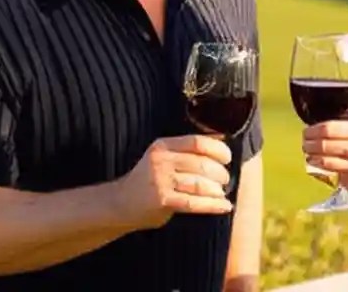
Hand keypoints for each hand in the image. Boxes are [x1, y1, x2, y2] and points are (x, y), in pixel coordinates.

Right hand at [118, 135, 233, 229]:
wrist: (120, 203)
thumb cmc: (148, 180)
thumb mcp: (163, 158)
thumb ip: (186, 151)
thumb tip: (221, 141)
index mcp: (163, 146)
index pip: (197, 142)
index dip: (217, 149)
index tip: (227, 157)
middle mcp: (161, 161)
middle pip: (201, 164)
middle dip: (220, 173)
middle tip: (225, 180)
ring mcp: (160, 181)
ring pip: (199, 184)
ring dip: (217, 190)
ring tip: (222, 193)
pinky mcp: (162, 201)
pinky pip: (194, 203)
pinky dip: (213, 205)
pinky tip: (224, 206)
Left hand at [303, 121, 347, 210]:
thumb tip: (327, 131)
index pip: (333, 128)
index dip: (315, 130)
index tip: (307, 131)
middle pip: (326, 144)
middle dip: (310, 144)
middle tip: (305, 143)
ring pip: (326, 162)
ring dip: (313, 158)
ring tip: (309, 156)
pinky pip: (336, 176)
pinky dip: (326, 171)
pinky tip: (323, 168)